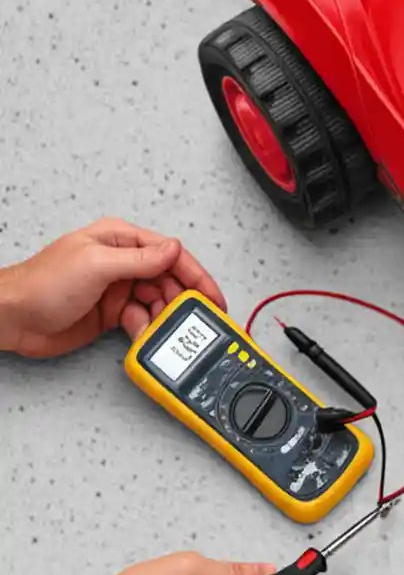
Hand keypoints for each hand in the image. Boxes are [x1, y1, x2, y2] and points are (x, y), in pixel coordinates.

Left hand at [0, 218, 225, 357]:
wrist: (12, 318)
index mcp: (120, 240)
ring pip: (159, 302)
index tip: (212, 295)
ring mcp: (118, 288)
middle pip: (170, 279)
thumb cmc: (41, 284)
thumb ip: (140, 259)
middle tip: (197, 318)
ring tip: (169, 329)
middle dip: (185, 299)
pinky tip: (146, 334)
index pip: (170, 253)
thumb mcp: (96, 264)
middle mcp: (123, 262)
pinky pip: (143, 319)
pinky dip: (149, 328)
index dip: (196, 274)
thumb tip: (174, 250)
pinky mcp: (113, 312)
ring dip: (166, 317)